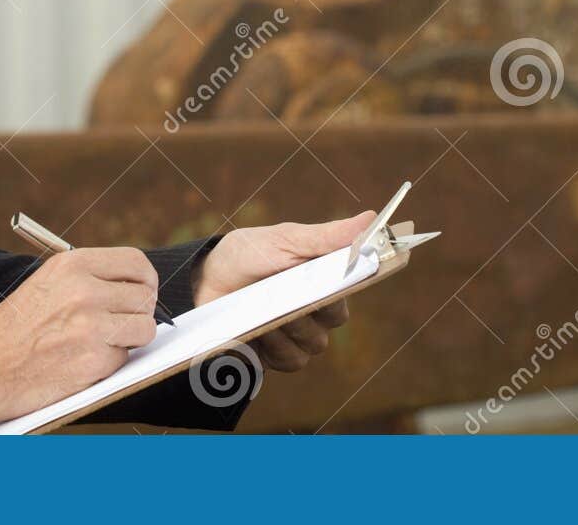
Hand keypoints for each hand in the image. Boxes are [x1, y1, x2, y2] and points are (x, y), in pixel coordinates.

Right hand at [0, 247, 159, 429]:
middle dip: (137, 313)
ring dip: (130, 339)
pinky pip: (126, 357)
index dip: (145, 280)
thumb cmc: (11, 331)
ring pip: (145, 327)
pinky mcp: (95, 360)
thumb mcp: (46, 284)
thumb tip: (131, 284)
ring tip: (101, 343)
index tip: (141, 292)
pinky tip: (83, 361)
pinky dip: (111, 363)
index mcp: (72, 265)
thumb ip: (87, 278)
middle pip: (145, 296)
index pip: (136, 263)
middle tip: (119, 325)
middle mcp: (84, 290)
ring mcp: (92, 325)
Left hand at [191, 211, 375, 372]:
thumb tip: (371, 217)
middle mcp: (317, 310)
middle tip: (284, 292)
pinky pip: (290, 360)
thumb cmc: (249, 254)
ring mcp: (298, 335)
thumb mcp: (285, 239)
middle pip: (333, 321)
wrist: (206, 280)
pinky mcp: (277, 356)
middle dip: (308, 306)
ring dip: (287, 326)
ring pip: (313, 344)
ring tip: (261, 309)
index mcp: (325, 278)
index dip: (344, 286)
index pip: (351, 288)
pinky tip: (256, 330)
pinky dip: (273, 345)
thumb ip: (327, 237)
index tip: (329, 281)